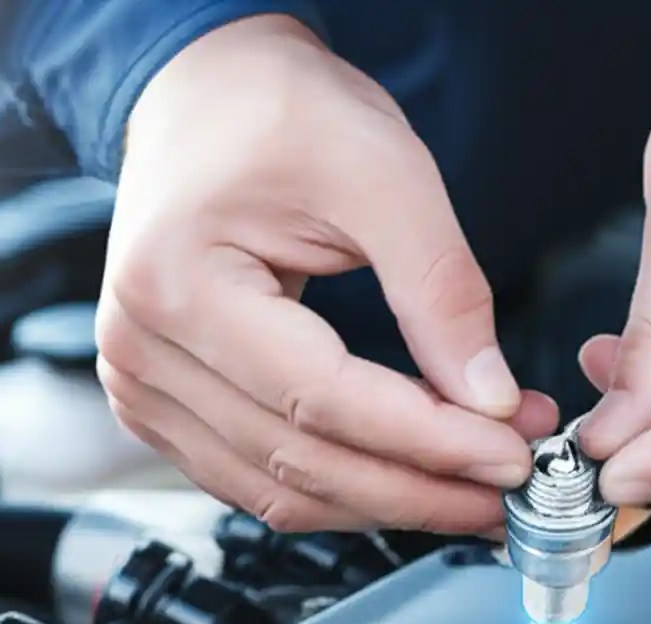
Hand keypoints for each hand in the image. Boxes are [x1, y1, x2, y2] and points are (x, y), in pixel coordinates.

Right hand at [95, 15, 555, 533]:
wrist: (206, 94)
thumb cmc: (278, 113)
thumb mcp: (383, 173)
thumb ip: (439, 292)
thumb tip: (489, 401)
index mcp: (178, 282)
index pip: (318, 398)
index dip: (424, 441)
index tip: (509, 457)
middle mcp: (141, 348)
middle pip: (296, 459)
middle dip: (417, 487)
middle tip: (506, 487)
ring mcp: (142, 383)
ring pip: (274, 489)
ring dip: (381, 501)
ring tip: (468, 490)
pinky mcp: (161, 402)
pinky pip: (252, 478)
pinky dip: (334, 488)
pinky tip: (400, 477)